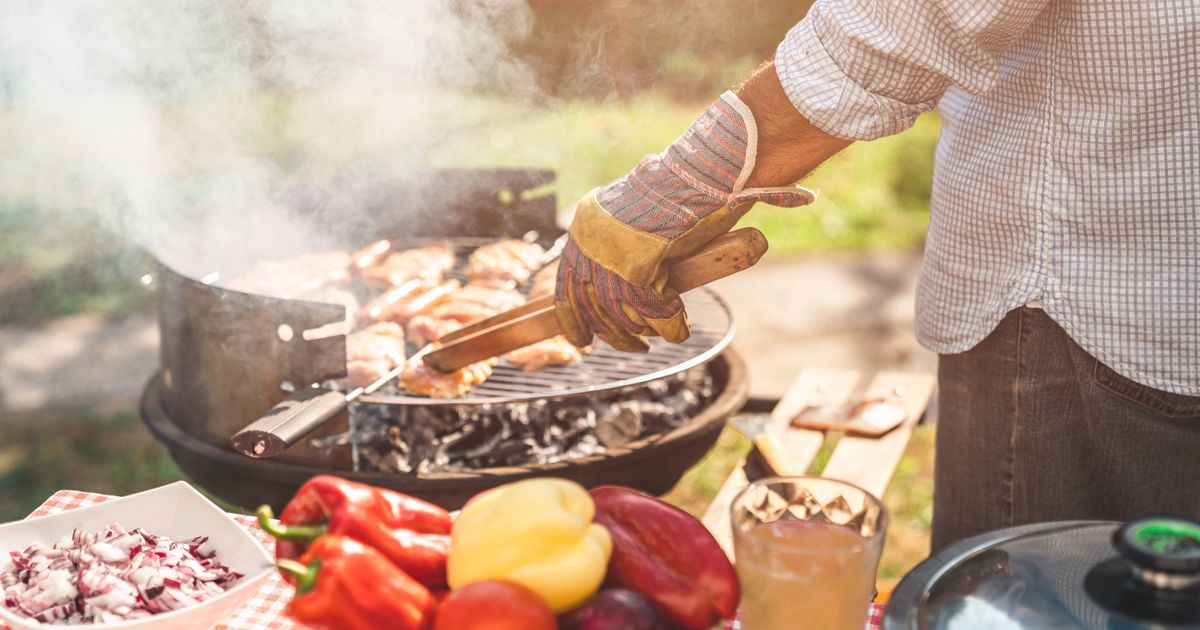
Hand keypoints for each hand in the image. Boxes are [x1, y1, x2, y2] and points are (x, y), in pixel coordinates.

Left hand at [555, 91, 814, 351]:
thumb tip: (630, 283)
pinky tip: (678, 327)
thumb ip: (625, 242)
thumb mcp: (638, 214)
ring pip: (617, 314)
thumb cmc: (681, 187)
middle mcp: (588, 241)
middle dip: (609, 334)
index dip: (572, 318)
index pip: (565, 283)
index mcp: (583, 225)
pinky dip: (666, 323)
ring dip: (639, 334)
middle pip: (588, 306)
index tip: (581, 339)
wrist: (701, 170)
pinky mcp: (635, 267)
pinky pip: (648, 309)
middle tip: (633, 347)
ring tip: (658, 338)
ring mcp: (608, 254)